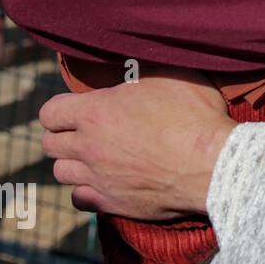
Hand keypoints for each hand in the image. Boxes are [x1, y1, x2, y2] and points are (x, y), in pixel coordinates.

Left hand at [39, 67, 233, 219]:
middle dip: (62, 135)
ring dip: (73, 163)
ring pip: (61, 173)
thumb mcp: (171, 75)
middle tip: (84, 132)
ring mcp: (98, 178)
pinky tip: (102, 182)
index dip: (60, 109)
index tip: (76, 109)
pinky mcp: (113, 202)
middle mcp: (88, 146)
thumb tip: (132, 61)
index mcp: (96, 112)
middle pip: (50, 144)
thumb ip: (140, 70)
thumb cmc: (196, 115)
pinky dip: (85, 190)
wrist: (215, 163)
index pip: (49, 112)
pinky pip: (79, 199)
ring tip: (93, 157)